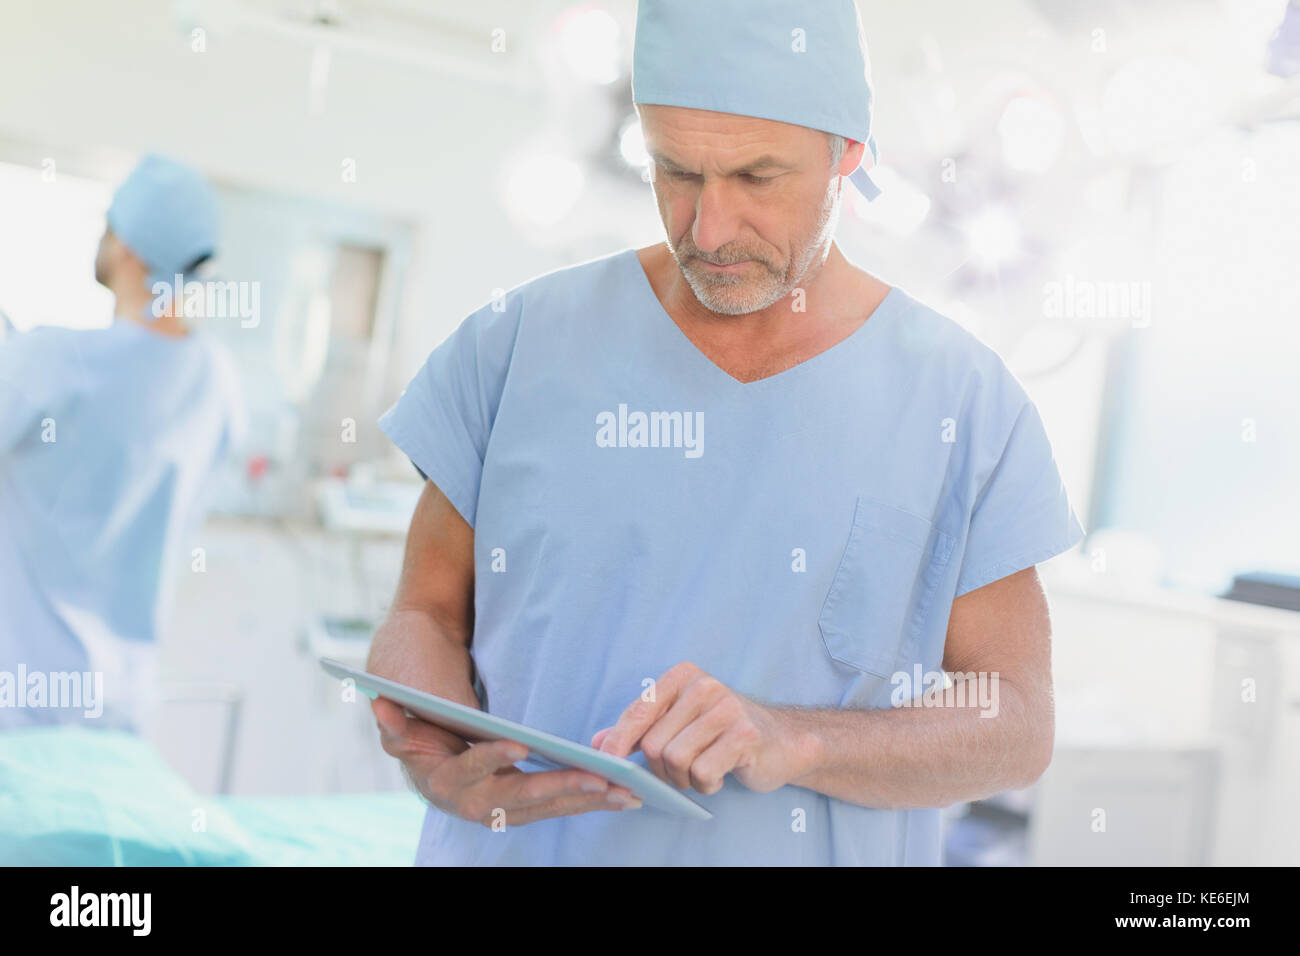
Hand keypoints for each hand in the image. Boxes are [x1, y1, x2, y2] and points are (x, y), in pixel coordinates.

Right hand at [372, 697, 641, 826]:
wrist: (417, 700)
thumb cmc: (413, 687)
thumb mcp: (401, 692)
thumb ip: (396, 711)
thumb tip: (381, 706)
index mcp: (435, 775)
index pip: (464, 771)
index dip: (489, 760)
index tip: (516, 744)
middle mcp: (464, 798)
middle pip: (515, 800)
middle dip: (558, 791)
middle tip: (598, 780)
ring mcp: (491, 801)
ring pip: (541, 808)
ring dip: (583, 801)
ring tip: (625, 792)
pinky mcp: (515, 797)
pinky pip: (551, 803)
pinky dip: (584, 798)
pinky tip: (621, 792)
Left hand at [589, 662, 807, 794]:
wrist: (783, 741)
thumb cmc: (724, 733)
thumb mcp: (679, 723)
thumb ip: (639, 730)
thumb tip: (596, 743)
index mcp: (683, 676)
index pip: (638, 711)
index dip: (617, 742)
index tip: (604, 764)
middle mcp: (704, 686)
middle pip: (653, 743)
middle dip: (660, 770)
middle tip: (679, 774)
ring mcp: (727, 708)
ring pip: (675, 760)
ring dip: (683, 779)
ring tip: (700, 773)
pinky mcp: (745, 735)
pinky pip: (702, 772)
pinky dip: (705, 784)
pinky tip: (719, 776)